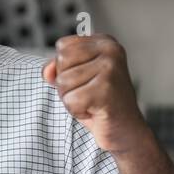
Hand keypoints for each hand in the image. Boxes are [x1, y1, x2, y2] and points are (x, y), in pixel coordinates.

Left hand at [42, 34, 149, 152]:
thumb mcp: (76, 79)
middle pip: (61, 61)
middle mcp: (110, 51)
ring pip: (63, 82)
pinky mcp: (106, 89)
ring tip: (92, 102)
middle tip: (89, 93)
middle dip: (67, 83)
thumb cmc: (100, 103)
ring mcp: (110, 69)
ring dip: (72, 99)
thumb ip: (58, 68)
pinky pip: (70, 100)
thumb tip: (47, 71)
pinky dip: (77, 111)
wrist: (125, 130)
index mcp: (105, 42)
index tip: (86, 79)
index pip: (63, 46)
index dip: (66, 68)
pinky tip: (94, 111)